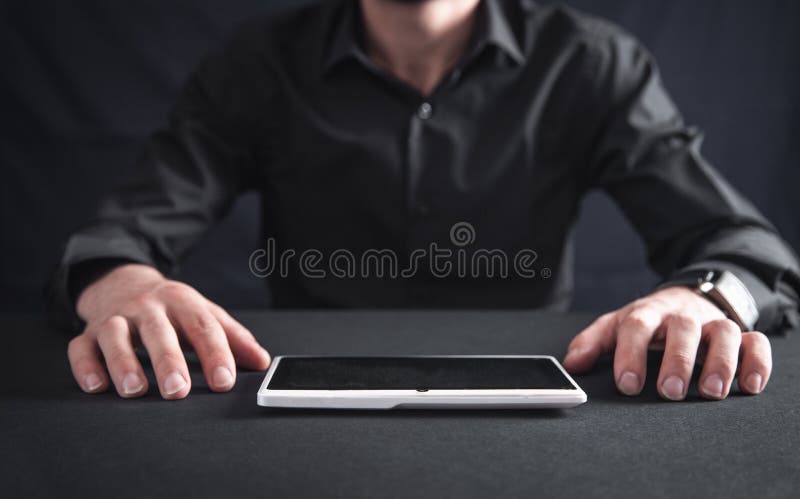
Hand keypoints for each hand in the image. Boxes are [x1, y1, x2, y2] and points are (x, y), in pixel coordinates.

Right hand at [67, 264, 270, 398]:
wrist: (123, 282)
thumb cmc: (172, 308)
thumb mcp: (205, 313)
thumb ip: (234, 338)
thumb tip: (262, 362)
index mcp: (183, 301)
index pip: (203, 326)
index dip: (216, 354)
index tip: (224, 381)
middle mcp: (148, 307)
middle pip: (159, 332)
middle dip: (168, 361)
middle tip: (178, 390)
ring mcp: (116, 318)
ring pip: (116, 337)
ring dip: (124, 363)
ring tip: (135, 390)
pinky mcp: (88, 331)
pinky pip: (81, 347)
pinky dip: (85, 366)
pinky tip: (97, 386)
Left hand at [562, 286, 771, 399]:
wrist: (683, 298)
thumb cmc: (646, 321)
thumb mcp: (615, 326)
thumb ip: (592, 343)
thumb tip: (571, 365)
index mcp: (646, 313)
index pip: (636, 327)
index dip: (630, 354)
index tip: (628, 383)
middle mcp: (680, 316)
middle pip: (682, 329)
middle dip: (676, 361)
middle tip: (669, 392)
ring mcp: (711, 323)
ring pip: (723, 332)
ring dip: (720, 362)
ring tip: (710, 392)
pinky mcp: (739, 332)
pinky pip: (755, 341)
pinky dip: (756, 360)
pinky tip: (750, 385)